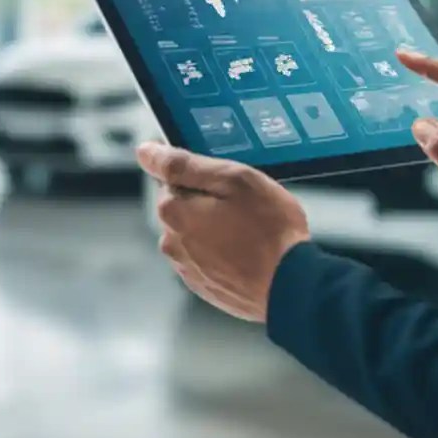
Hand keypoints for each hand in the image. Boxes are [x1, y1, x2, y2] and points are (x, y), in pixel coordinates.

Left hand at [137, 143, 310, 322]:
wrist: (291, 285)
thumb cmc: (269, 230)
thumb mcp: (234, 179)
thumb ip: (185, 164)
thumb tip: (146, 152)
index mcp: (173, 210)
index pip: (171, 175)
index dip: (201, 171)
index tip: (224, 176)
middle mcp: (172, 241)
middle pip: (184, 205)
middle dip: (209, 199)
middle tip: (245, 203)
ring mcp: (187, 267)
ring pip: (196, 231)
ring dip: (216, 225)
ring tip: (251, 229)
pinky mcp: (204, 285)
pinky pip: (208, 256)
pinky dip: (224, 250)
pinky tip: (248, 249)